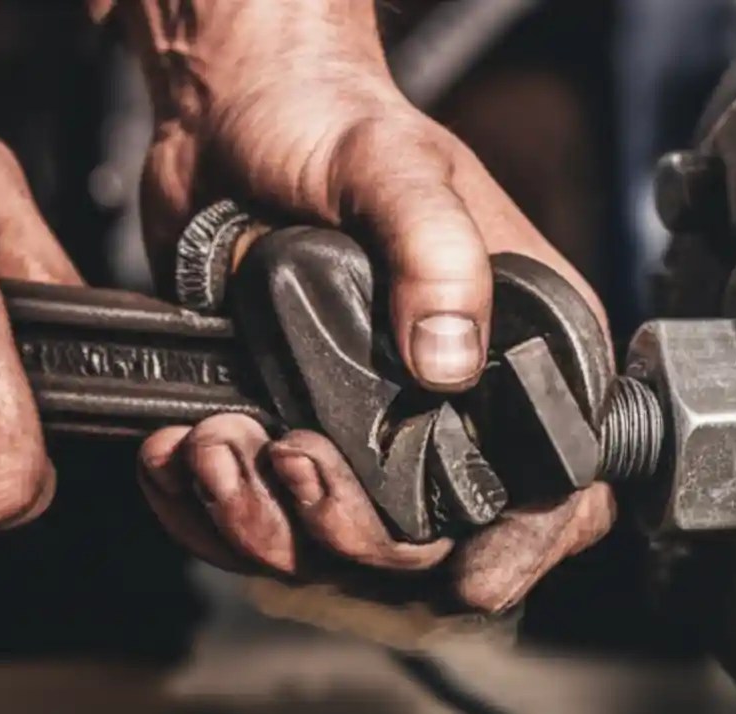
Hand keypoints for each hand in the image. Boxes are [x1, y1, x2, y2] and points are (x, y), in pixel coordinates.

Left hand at [122, 1, 614, 610]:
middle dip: (346, 530)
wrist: (229, 117)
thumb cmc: (331, 124)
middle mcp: (444, 407)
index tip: (470, 574)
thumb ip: (435, 254)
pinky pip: (252, 520)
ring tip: (214, 443)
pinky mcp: (283, 431)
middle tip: (288, 458)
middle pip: (423, 544)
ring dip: (259, 522)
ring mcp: (359, 429)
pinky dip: (205, 511)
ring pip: (326, 549)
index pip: (554, 488)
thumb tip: (448, 365)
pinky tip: (180, 453)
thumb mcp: (394, 168)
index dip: (524, 546)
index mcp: (515, 351)